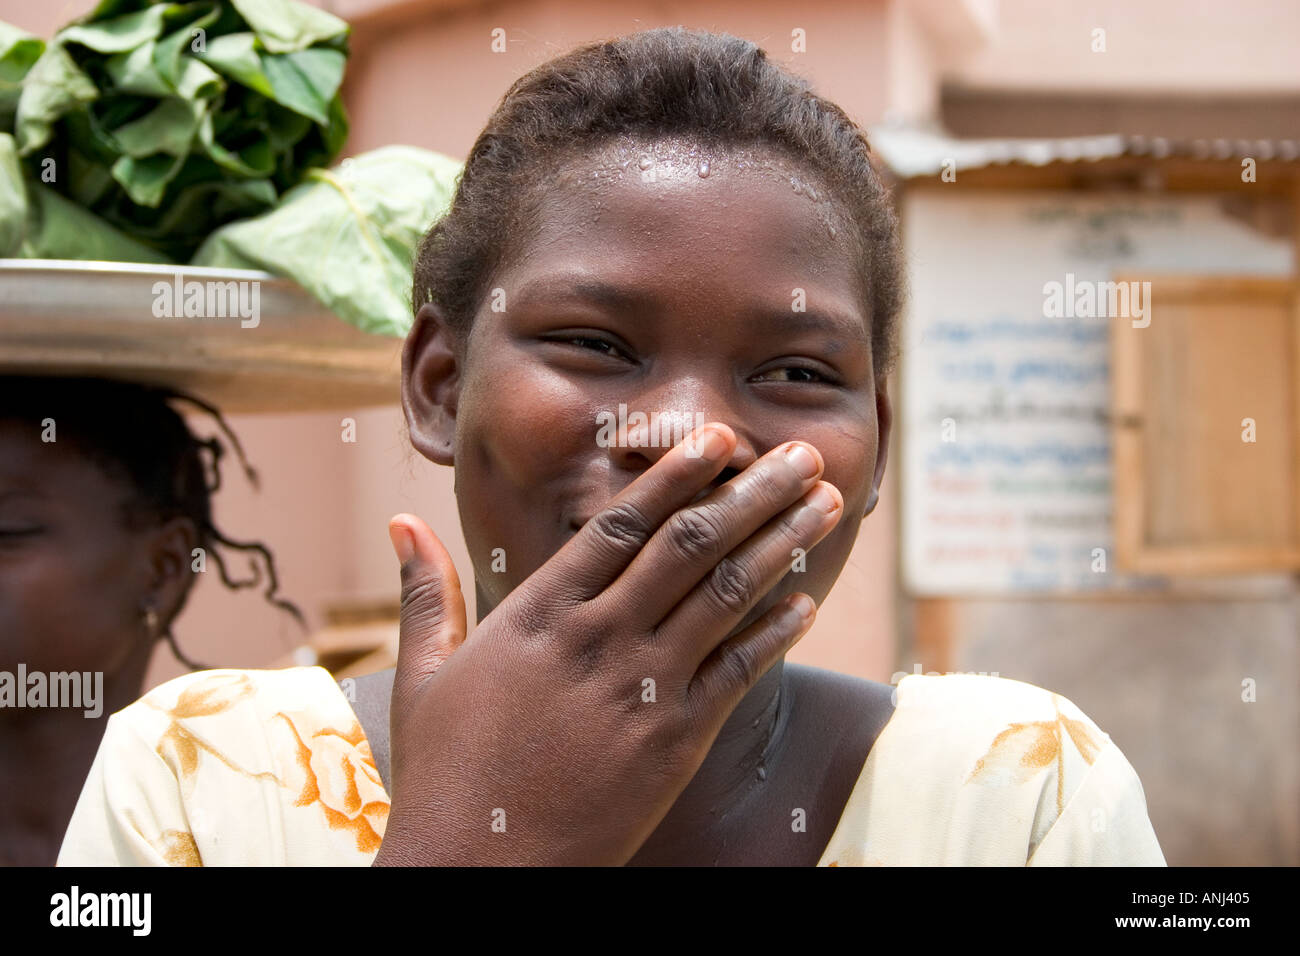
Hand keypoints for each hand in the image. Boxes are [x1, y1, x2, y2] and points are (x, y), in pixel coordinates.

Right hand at [372, 423, 842, 865]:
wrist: (478, 871)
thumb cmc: (446, 772)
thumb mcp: (423, 673)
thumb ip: (427, 590)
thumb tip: (398, 519)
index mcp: (539, 612)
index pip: (622, 524)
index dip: (677, 475)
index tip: (719, 438)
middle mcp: (598, 638)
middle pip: (691, 545)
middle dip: (754, 492)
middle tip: (804, 455)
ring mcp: (641, 689)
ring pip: (725, 596)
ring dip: (780, 544)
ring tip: (826, 504)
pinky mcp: (674, 741)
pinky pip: (737, 673)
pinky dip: (776, 635)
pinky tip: (807, 602)